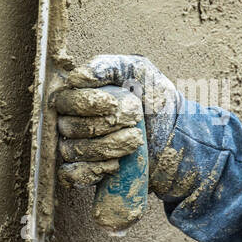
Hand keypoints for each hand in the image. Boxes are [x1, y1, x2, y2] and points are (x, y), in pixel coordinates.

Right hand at [53, 55, 184, 195]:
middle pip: (69, 127)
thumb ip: (107, 66)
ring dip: (106, 147)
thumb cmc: (155, 98)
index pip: (65, 101)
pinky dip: (91, 171)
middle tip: (134, 120)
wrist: (176, 133)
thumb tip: (76, 77)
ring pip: (72, 150)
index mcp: (79, 95)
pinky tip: (115, 164)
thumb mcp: (138, 71)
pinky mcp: (84, 170)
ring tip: (135, 139)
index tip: (113, 103)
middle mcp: (72, 120)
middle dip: (104, 125)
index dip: (86, 103)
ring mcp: (75, 147)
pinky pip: (71, 175)